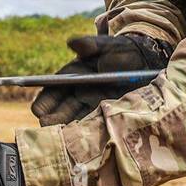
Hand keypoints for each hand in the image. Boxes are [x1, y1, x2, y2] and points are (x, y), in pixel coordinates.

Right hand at [30, 33, 170, 126]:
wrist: (147, 61)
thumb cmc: (122, 50)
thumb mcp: (107, 45)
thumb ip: (90, 44)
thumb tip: (72, 43)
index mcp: (71, 78)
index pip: (51, 93)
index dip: (44, 102)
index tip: (38, 111)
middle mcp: (79, 96)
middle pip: (60, 112)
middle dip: (53, 121)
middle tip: (48, 129)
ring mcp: (93, 108)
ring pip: (75, 123)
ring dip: (67, 132)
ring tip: (62, 139)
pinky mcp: (108, 116)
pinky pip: (94, 127)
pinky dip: (88, 135)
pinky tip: (83, 143)